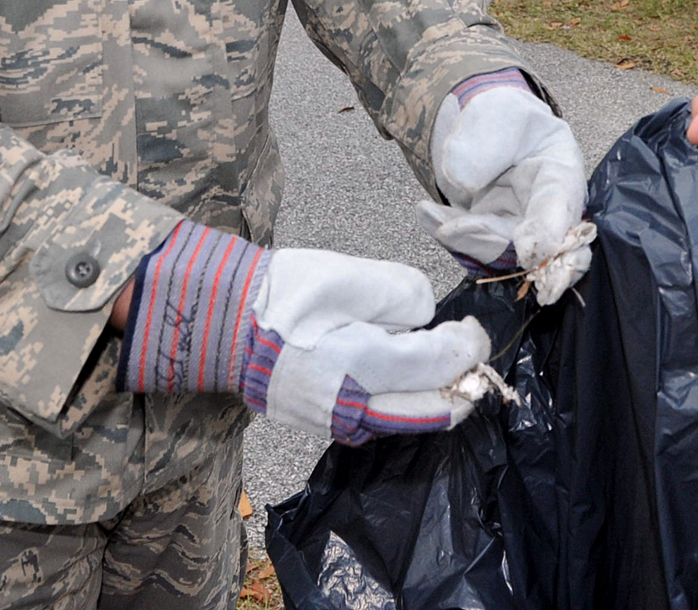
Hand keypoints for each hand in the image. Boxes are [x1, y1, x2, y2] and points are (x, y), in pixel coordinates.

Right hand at [119, 222, 489, 443]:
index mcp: (362, 365)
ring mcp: (337, 421)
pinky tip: (402, 372)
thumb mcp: (347, 276)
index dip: (468, 347)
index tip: (472, 327)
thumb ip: (400, 295)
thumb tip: (425, 319)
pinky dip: (403, 400)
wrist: (225, 324)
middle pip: (433, 412)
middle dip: (463, 386)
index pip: (440, 367)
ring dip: (435, 395)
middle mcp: (354, 406)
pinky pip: (380, 419)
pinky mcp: (325, 422)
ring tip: (441, 360)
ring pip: (407, 420)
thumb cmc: (283, 295)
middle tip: (471, 355)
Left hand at [417, 69, 592, 303]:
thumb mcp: (501, 112)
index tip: (529, 247)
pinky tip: (427, 213)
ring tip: (432, 217)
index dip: (547, 229)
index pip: (559, 203)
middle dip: (491, 239)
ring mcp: (518, 225)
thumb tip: (463, 180)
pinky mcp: (490, 234)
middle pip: (528, 239)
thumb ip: (487, 139)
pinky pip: (470, 241)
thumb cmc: (507, 117)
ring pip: (496, 247)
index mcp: (561, 171)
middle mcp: (546, 209)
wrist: (489, 127)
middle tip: (452, 231)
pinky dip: (448, 231)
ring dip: (463, 238)